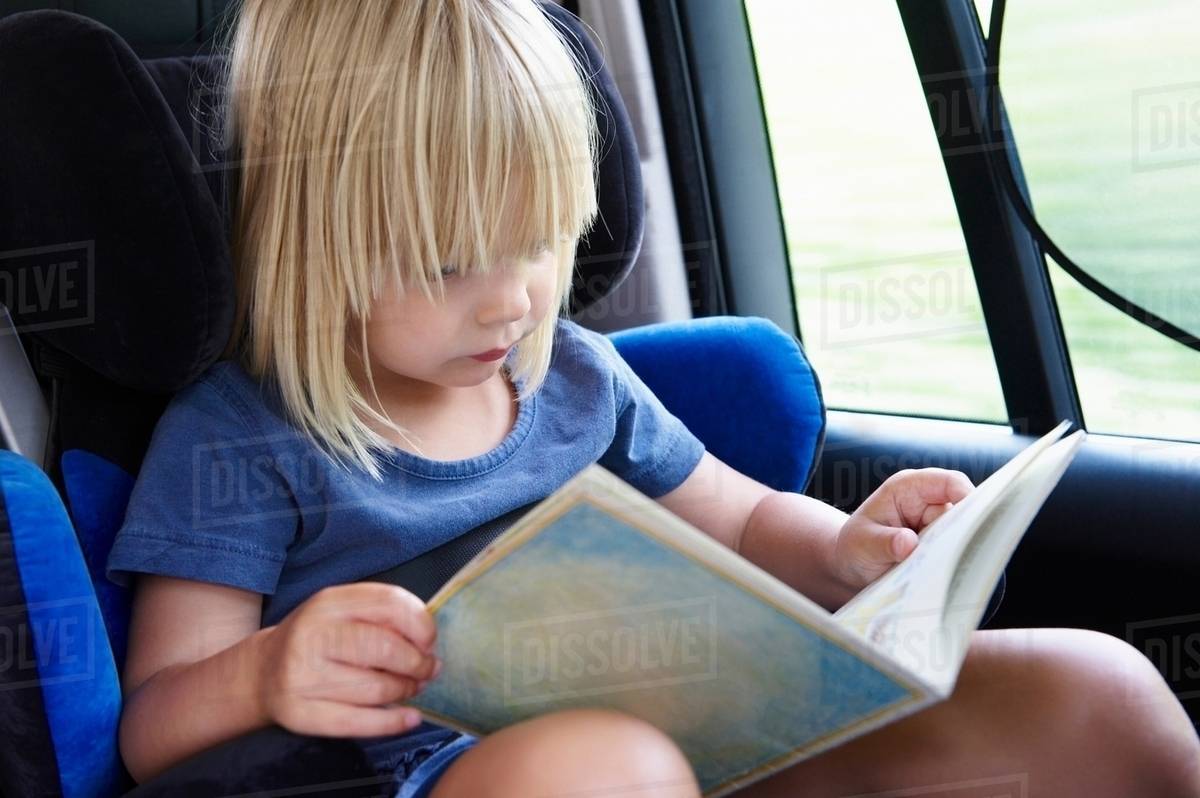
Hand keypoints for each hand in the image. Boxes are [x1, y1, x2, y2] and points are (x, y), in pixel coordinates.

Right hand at [256, 582, 442, 736]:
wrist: (262, 672)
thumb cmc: (317, 639)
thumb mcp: (343, 611)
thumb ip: (383, 616)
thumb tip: (429, 642)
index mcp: (329, 603)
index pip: (388, 604)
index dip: (421, 624)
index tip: (430, 640)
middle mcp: (313, 636)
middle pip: (383, 648)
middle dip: (417, 662)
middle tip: (428, 669)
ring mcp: (303, 676)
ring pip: (375, 688)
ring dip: (405, 690)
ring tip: (413, 686)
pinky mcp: (301, 714)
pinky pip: (357, 722)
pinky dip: (391, 722)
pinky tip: (410, 717)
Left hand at [831, 468, 973, 589]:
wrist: (854, 566)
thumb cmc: (856, 547)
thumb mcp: (862, 545)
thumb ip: (884, 543)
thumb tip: (908, 543)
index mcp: (908, 487)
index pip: (949, 482)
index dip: (967, 497)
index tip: (973, 523)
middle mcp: (928, 502)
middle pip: (964, 511)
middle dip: (959, 534)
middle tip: (942, 557)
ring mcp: (937, 524)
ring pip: (963, 535)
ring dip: (951, 553)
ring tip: (926, 568)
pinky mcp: (942, 543)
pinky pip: (957, 552)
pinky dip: (950, 564)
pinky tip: (935, 575)